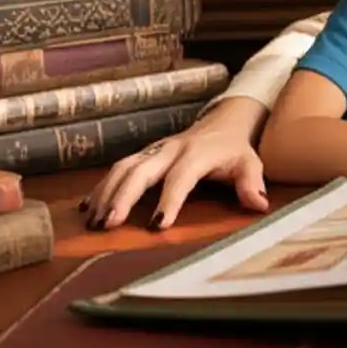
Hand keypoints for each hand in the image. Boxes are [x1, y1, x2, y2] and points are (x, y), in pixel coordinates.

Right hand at [82, 99, 269, 230]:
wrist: (222, 123)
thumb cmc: (234, 150)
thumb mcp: (250, 163)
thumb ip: (252, 183)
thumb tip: (259, 205)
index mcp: (197, 154)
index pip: (181, 178)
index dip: (169, 201)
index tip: (157, 225)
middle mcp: (170, 150)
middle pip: (141, 171)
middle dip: (122, 197)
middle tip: (107, 224)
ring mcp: (153, 150)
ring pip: (123, 168)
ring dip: (106, 193)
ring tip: (93, 221)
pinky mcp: (143, 154)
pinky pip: (117, 168)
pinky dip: (101, 187)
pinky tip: (87, 207)